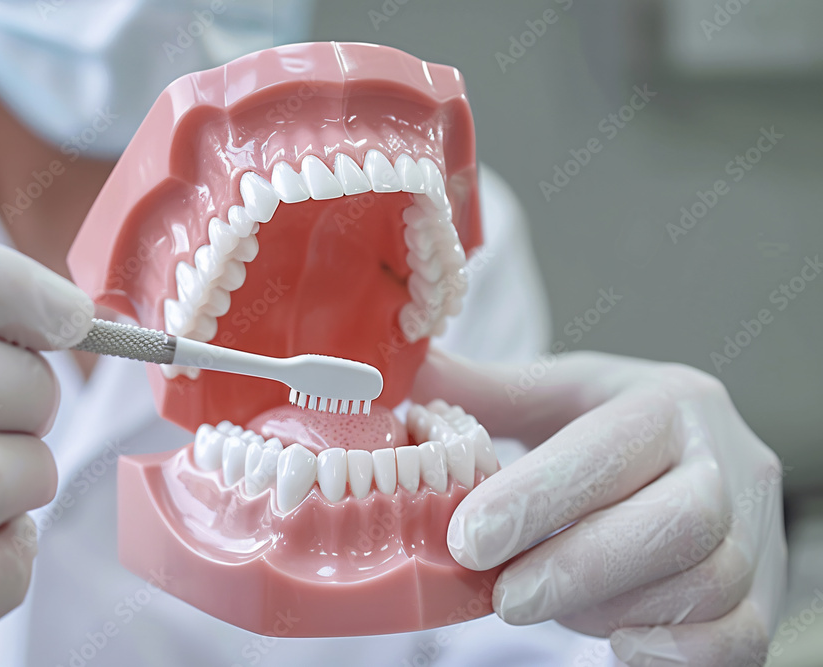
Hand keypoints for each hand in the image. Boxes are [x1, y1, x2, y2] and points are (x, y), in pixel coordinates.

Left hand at [413, 348, 785, 665]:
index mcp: (669, 401)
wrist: (699, 460)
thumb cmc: (615, 428)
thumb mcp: (558, 395)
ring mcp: (757, 529)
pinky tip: (618, 643)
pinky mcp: (765, 591)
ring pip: (706, 584)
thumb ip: (483, 391)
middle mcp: (727, 460)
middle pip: (677, 522)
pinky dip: (675, 651)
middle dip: (578, 567)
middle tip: (502, 596)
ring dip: (611, 607)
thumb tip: (397, 373)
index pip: (609, 448)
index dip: (537, 498)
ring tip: (545, 602)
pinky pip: (740, 636)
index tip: (468, 539)